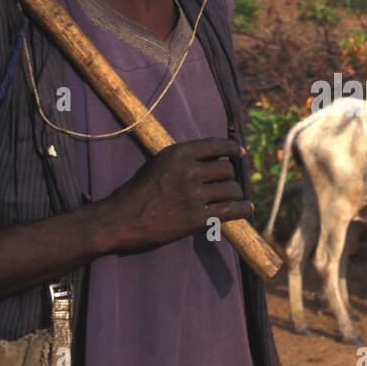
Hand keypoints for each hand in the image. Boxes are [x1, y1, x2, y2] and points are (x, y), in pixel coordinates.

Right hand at [95, 137, 253, 252]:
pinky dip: (242, 209)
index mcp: (178, 153)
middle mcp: (188, 171)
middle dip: (229, 177)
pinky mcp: (197, 217)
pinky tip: (246, 209)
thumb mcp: (157, 164)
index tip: (240, 153)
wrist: (120, 220)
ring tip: (234, 198)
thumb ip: (181, 160)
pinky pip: (231, 210)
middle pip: (226, 168)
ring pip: (231, 189)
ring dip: (235, 194)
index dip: (232, 149)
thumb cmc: (136, 193)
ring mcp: (194, 195)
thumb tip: (210, 160)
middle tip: (227, 184)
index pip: (215, 145)